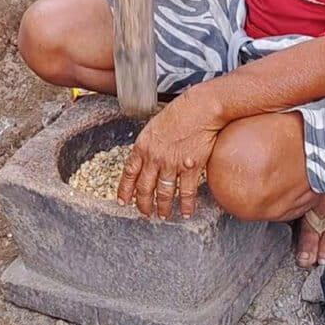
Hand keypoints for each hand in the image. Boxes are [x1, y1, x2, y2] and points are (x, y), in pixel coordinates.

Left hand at [117, 94, 220, 219]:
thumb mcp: (155, 126)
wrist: (201, 108)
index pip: (129, 173)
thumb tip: (146, 158)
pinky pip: (186, 192)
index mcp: (143, 146)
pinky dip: (187, 205)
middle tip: (145, 213)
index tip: (123, 201)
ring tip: (163, 215)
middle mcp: (154, 158)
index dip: (124, 190)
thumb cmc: (180, 112)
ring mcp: (172, 164)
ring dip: (163, 208)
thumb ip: (149, 144)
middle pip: (144, 189)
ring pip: (163, 194)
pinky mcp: (190, 168)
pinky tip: (186, 212)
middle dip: (143, 204)